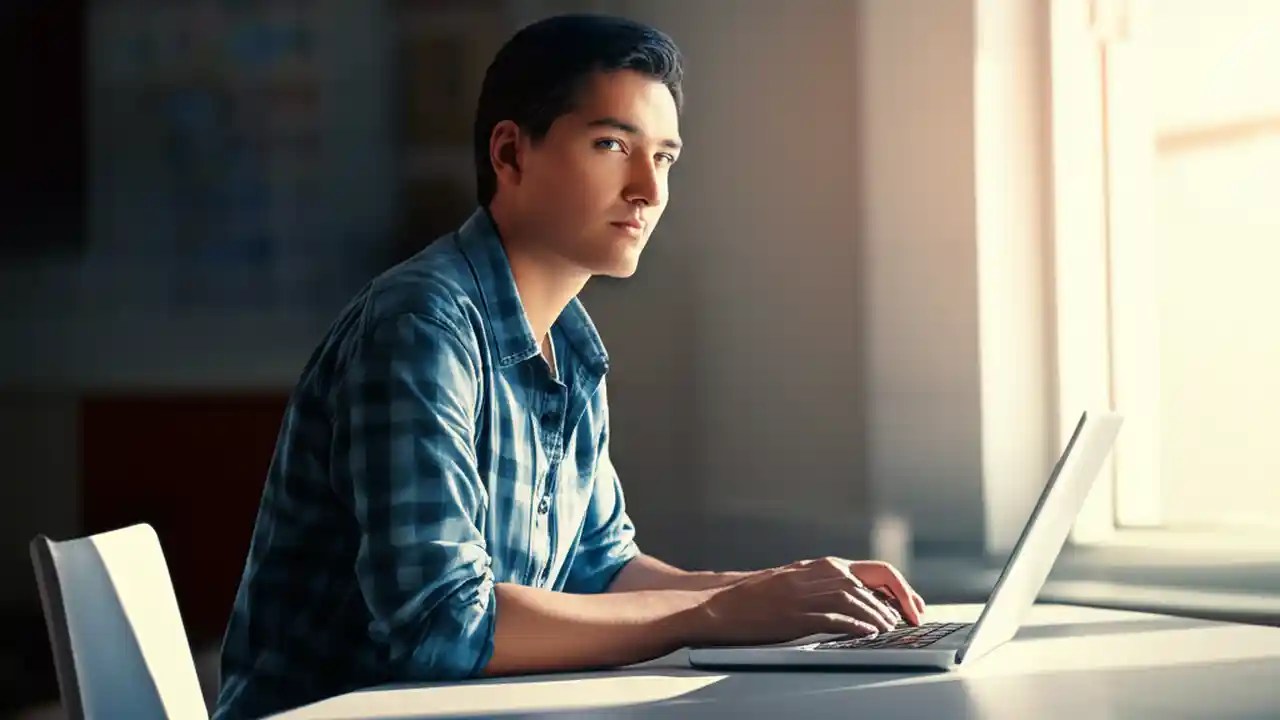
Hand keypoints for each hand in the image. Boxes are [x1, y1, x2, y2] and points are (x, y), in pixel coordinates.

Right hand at [687, 556, 925, 647]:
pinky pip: (834, 618)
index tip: (914, 607)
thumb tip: (863, 602)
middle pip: (872, 584)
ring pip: (857, 600)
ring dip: (880, 617)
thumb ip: (828, 585)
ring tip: (891, 631)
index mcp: (823, 565)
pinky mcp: (796, 614)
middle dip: (898, 603)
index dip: (901, 589)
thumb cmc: (758, 597)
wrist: (722, 603)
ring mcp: (807, 593)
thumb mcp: (799, 581)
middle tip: (910, 622)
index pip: (876, 571)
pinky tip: (868, 635)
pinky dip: (855, 626)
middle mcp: (820, 574)